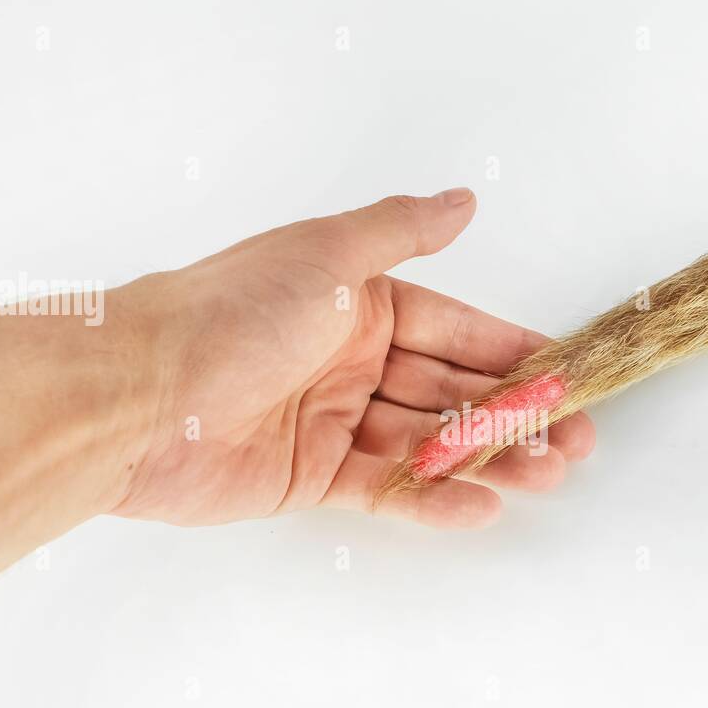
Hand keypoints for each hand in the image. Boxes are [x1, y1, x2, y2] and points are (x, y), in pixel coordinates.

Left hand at [110, 189, 595, 527]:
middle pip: (450, 391)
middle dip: (514, 415)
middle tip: (572, 441)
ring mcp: (333, 421)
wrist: (135, 396)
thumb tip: (462, 200)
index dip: (511, 353)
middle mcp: (349, 361)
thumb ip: (402, 232)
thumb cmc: (228, 313)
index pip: (453, 330)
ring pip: (428, 443)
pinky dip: (434, 499)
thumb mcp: (327, 254)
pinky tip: (482, 506)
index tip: (564, 377)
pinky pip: (387, 489)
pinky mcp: (311, 476)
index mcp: (356, 304)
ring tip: (546, 474)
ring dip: (488, 458)